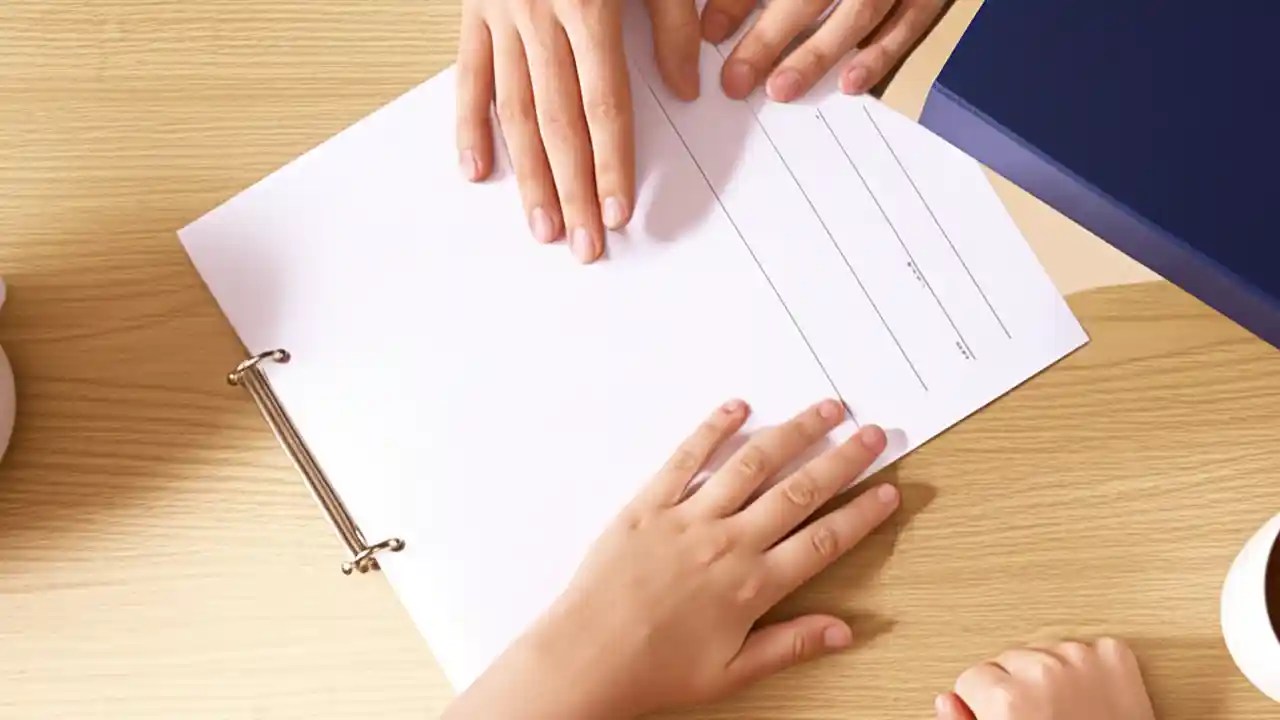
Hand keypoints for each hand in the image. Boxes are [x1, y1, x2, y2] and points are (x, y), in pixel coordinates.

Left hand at [444, 399, 898, 719]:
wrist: (585, 659)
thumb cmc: (654, 670)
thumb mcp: (732, 671)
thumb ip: (791, 644)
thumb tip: (844, 631)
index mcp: (752, 587)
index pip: (824, 541)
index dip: (862, 514)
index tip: (889, 491)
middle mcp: (727, 544)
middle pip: (799, 491)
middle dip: (842, 460)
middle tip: (872, 435)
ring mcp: (688, 519)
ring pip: (752, 464)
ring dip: (793, 432)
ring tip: (824, 409)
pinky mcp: (648, 505)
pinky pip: (686, 458)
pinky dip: (713, 429)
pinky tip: (738, 407)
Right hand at [456, 0, 700, 261]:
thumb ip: (673, 23)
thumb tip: (686, 88)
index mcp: (589, 4)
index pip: (604, 104)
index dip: (612, 163)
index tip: (617, 211)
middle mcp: (539, 14)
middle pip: (558, 122)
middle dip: (572, 191)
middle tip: (583, 242)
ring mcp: (501, 15)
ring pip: (513, 111)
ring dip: (529, 176)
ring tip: (542, 225)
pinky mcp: (472, 10)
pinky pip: (468, 77)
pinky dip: (470, 126)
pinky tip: (478, 170)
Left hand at [701, 0, 946, 100]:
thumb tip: (718, 17)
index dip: (739, 0)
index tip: (710, 31)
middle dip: (770, 36)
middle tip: (736, 80)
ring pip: (858, 12)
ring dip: (818, 53)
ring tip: (780, 89)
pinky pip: (909, 22)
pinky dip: (879, 54)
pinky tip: (850, 83)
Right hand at [935, 638, 1157, 719]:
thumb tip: (946, 701)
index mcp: (1007, 698)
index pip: (971, 678)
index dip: (984, 704)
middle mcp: (1042, 671)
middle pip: (1006, 660)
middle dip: (1016, 686)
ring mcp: (1082, 660)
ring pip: (1044, 652)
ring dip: (1050, 676)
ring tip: (1065, 711)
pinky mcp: (1115, 657)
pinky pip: (1089, 648)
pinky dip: (1089, 670)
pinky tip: (1090, 697)